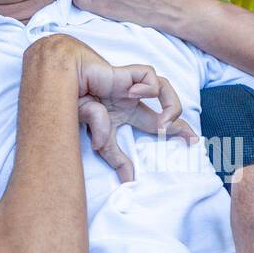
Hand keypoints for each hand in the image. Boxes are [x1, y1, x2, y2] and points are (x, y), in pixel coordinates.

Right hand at [69, 46, 197, 182]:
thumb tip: (128, 179)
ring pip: (165, 87)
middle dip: (180, 120)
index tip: (189, 143)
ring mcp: (131, 84)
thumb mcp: (99, 138)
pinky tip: (132, 94)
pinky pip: (152, 77)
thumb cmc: (74, 104)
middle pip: (167, 105)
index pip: (155, 122)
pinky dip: (148, 88)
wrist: (62, 81)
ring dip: (171, 106)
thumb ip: (114, 156)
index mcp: (125, 112)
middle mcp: (131, 98)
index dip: (174, 131)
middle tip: (191, 138)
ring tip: (161, 123)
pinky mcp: (130, 73)